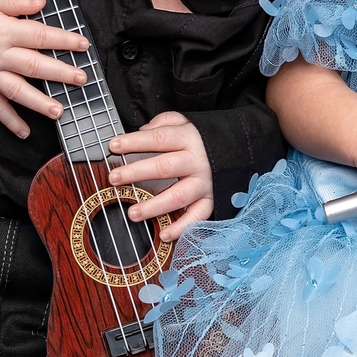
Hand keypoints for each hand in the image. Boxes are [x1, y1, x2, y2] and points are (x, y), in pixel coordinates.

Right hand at [0, 0, 89, 137]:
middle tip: (80, 79)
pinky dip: (9, 120)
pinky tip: (24, 131)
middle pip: (33, 65)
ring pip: (16, 90)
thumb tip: (41, 2)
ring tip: (58, 111)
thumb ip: (16, 1)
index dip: (63, 40)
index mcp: (4, 32)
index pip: (39, 36)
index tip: (82, 45)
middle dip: (59, 73)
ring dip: (37, 102)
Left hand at [106, 112, 212, 241]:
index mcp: (188, 138)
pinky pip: (197, 217)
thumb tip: (142, 131)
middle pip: (163, 167)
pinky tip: (164, 234)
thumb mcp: (188, 122)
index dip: (134, 142)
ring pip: (178, 196)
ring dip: (154, 206)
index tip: (113, 146)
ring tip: (133, 212)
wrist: (243, 149)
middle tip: (114, 178)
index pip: (158, 138)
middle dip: (136, 173)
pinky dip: (182, 228)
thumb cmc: (206, 138)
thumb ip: (165, 123)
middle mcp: (196, 161)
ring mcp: (204, 183)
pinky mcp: (211, 200)